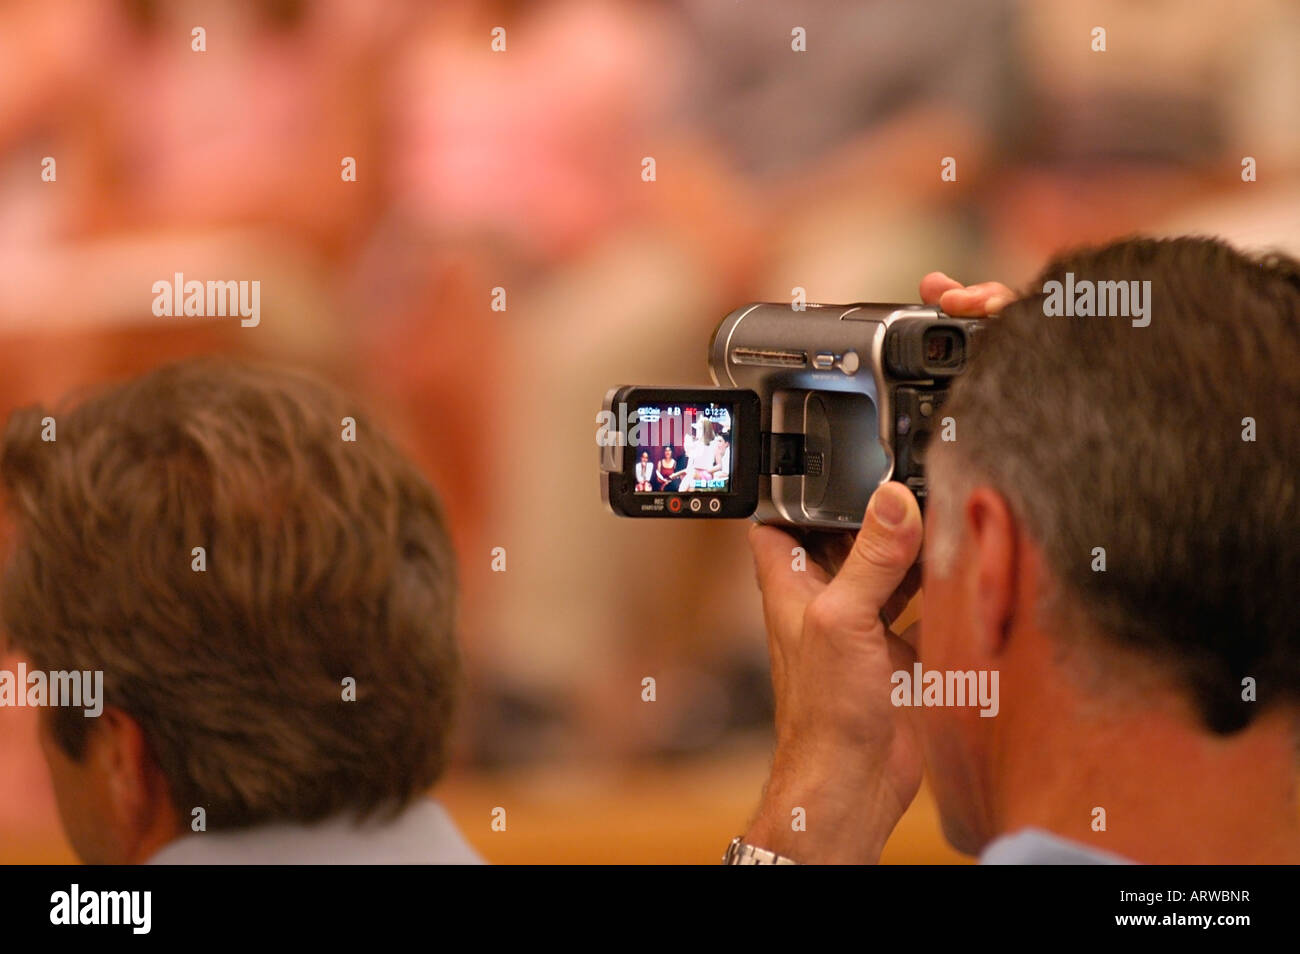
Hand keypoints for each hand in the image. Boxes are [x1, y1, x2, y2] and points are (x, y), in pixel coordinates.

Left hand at [737, 272, 1010, 863]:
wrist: (855, 777)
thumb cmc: (824, 709)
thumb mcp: (844, 619)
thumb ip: (871, 557)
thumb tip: (893, 497)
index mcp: (789, 576)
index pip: (781, 508)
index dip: (793, 473)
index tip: (822, 436)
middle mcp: (822, 589)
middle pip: (842, 524)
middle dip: (867, 496)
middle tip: (903, 455)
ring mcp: (860, 614)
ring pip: (882, 554)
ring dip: (905, 531)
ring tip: (939, 491)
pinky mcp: (895, 640)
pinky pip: (914, 591)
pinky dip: (934, 571)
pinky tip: (958, 549)